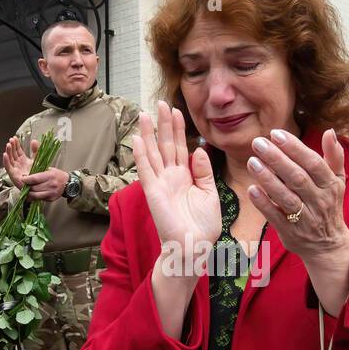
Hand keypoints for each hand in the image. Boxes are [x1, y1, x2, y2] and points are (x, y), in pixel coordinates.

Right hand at [3, 136, 34, 183]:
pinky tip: (5, 154)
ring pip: (10, 158)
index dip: (16, 144)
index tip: (15, 138)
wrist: (38, 186)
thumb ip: (36, 151)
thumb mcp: (37, 160)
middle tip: (12, 140)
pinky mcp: (13, 175)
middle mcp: (18, 164)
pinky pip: (8, 167)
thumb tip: (34, 140)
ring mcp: (15, 169)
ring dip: (8, 151)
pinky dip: (5, 161)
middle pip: (13, 153)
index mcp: (23, 160)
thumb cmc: (37, 175)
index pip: (18, 150)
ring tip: (8, 145)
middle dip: (12, 146)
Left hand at [23, 167, 69, 200]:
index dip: (26, 180)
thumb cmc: (57, 175)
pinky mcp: (50, 199)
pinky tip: (32, 193)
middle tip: (23, 184)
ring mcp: (51, 193)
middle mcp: (51, 185)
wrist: (68, 184)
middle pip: (34, 188)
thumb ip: (38, 172)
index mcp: (50, 176)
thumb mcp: (49, 169)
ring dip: (29, 193)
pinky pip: (39, 199)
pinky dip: (34, 197)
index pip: (34, 179)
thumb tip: (26, 175)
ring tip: (26, 190)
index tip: (22, 179)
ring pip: (35, 195)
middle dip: (26, 187)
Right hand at [135, 101, 220, 260]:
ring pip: (153, 153)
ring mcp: (161, 183)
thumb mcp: (210, 194)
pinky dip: (141, 155)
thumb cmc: (203, 226)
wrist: (194, 246)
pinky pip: (146, 170)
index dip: (178, 129)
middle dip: (163, 124)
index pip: (181, 147)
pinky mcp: (153, 192)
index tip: (177, 111)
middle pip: (166, 145)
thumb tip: (198, 149)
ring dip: (148, 134)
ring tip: (144, 114)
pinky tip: (137, 139)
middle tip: (161, 103)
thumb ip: (204, 172)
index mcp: (185, 177)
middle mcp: (171, 177)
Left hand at [245, 127, 348, 266]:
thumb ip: (334, 156)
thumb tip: (330, 131)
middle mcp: (319, 201)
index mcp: (330, 185)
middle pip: (297, 178)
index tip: (276, 133)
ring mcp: (305, 218)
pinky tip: (251, 189)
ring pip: (286, 197)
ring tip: (252, 162)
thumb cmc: (329, 205)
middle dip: (277, 159)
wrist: (328, 245)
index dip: (295, 148)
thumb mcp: (337, 181)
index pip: (313, 163)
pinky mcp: (291, 232)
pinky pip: (276, 217)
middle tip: (258, 143)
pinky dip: (263, 203)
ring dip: (268, 179)